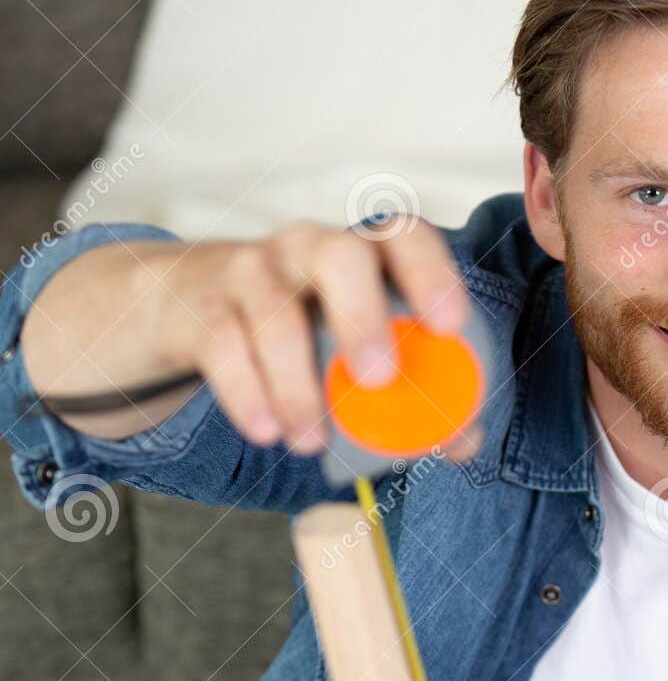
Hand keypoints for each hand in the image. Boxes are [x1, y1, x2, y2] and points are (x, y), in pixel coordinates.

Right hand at [24, 216, 480, 459]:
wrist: (191, 306)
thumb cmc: (303, 330)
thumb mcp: (353, 348)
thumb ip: (412, 392)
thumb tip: (462, 442)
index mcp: (362, 255)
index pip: (403, 239)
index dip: (431, 274)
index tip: (449, 326)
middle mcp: (308, 248)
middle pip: (338, 254)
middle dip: (361, 315)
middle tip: (377, 379)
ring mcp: (251, 272)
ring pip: (272, 308)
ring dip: (296, 381)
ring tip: (310, 441)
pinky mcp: (204, 308)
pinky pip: (223, 345)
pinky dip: (247, 394)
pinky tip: (267, 431)